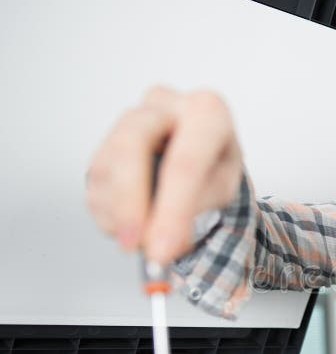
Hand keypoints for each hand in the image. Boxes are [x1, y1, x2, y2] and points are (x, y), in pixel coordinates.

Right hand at [86, 86, 242, 263]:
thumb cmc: (216, 167)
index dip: (171, 210)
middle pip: (131, 144)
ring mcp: (132, 116)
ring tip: (142, 239)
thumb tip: (161, 246)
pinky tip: (130, 224)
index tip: (162, 250)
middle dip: (129, 203)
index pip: (185, 163)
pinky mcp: (107, 137)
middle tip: (135, 245)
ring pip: (106, 164)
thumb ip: (193, 213)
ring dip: (118, 213)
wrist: (203, 154)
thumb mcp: (222, 191)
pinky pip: (95, 178)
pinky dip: (109, 212)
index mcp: (206, 111)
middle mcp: (166, 103)